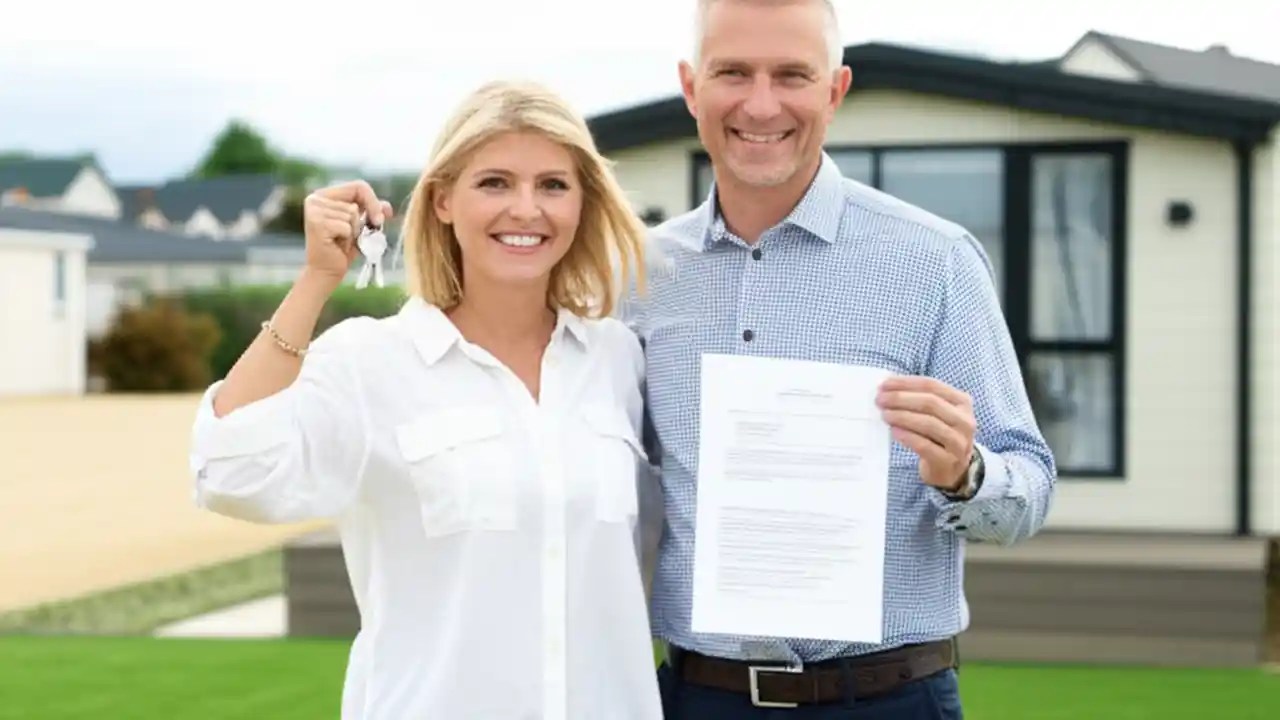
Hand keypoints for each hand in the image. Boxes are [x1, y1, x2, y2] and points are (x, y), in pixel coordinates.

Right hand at [301, 180, 393, 284]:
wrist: (327, 272)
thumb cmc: (343, 249)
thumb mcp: (362, 227)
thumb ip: (372, 213)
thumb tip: (387, 207)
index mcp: (325, 195)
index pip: (358, 186)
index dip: (373, 201)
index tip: (380, 219)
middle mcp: (315, 198)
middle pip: (356, 201)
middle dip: (362, 221)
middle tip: (354, 236)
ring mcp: (314, 210)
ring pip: (352, 214)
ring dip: (353, 232)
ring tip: (341, 241)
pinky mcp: (316, 223)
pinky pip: (347, 226)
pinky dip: (347, 238)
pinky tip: (336, 244)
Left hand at [877, 375, 975, 491]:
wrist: (951, 469)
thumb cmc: (938, 435)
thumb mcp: (938, 414)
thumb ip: (918, 399)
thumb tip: (887, 387)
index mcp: (962, 402)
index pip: (932, 385)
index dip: (906, 383)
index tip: (884, 384)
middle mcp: (965, 421)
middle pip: (930, 403)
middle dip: (901, 399)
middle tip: (880, 400)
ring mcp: (959, 442)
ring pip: (928, 423)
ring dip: (902, 416)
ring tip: (884, 414)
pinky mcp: (948, 461)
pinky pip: (925, 445)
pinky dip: (907, 436)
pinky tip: (894, 431)